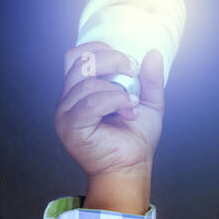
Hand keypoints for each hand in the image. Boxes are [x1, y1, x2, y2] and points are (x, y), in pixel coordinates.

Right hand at [54, 41, 164, 179]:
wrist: (132, 169)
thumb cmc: (136, 139)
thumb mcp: (148, 102)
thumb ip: (150, 79)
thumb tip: (153, 53)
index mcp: (79, 90)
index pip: (77, 55)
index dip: (101, 49)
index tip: (128, 63)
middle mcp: (68, 99)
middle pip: (81, 61)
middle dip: (112, 60)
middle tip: (133, 73)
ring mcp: (65, 113)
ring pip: (87, 82)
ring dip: (117, 89)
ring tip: (133, 104)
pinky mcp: (70, 127)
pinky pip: (90, 103)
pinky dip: (114, 100)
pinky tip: (129, 109)